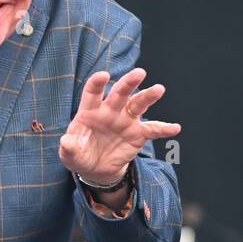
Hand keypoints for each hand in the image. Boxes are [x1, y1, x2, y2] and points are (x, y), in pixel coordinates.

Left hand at [59, 67, 180, 183]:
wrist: (95, 168)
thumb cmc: (80, 155)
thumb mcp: (70, 154)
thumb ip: (69, 147)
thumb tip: (67, 142)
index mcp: (90, 111)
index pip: (93, 93)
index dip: (97, 83)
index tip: (103, 76)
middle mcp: (110, 110)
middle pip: (120, 93)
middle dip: (129, 82)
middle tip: (139, 73)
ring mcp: (126, 120)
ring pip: (138, 104)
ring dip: (148, 96)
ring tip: (159, 89)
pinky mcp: (138, 134)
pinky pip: (153, 130)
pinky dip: (164, 129)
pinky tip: (175, 128)